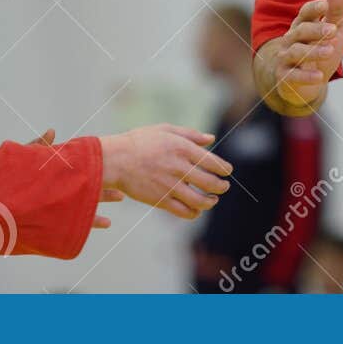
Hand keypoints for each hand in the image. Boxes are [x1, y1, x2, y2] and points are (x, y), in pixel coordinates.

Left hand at [32, 129, 122, 228]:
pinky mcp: (54, 221)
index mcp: (54, 174)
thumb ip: (37, 146)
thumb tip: (53, 130)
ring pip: (87, 202)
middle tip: (125, 179)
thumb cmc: (4, 180)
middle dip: (106, 183)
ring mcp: (58, 205)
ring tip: (121, 197)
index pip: (78, 166)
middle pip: (89, 184)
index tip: (112, 158)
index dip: (96, 163)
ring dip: (104, 200)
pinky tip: (106, 223)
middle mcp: (59, 190)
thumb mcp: (22, 160)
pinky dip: (91, 222)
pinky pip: (78, 222)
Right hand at [101, 124, 233, 221]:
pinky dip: (194, 213)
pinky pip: (183, 211)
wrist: (114, 160)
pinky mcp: (160, 200)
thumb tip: (211, 138)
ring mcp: (170, 185)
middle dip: (222, 186)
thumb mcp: (165, 130)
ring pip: (199, 200)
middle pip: (210, 183)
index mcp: (182, 148)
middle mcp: (179, 167)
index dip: (224, 169)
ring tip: (213, 200)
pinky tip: (196, 209)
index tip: (227, 171)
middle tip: (224, 187)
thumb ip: (190, 135)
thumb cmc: (140, 142)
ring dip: (211, 202)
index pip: (213, 162)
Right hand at [266, 0, 342, 108]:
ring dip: (313, 51)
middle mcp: (291, 39)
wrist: (306, 83)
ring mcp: (286, 57)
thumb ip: (335, 11)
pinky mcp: (285, 77)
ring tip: (330, 51)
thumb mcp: (333, 30)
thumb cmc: (320, 50)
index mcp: (303, 24)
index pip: (305, 13)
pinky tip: (319, 76)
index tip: (325, 5)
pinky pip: (293, 76)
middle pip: (301, 31)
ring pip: (296, 52)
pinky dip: (305, 76)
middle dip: (316, 30)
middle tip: (333, 30)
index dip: (314, 8)